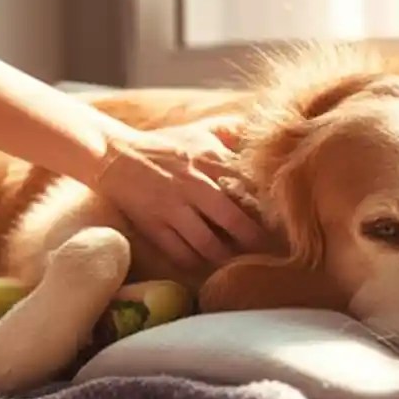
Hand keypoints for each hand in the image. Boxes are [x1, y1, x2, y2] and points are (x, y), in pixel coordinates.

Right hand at [96, 119, 264, 268]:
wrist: (115, 155)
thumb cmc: (164, 146)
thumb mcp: (200, 131)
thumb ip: (232, 132)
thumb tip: (263, 133)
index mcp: (210, 159)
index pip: (248, 189)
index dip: (267, 209)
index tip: (282, 223)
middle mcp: (194, 184)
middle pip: (233, 220)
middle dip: (254, 241)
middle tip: (270, 254)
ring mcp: (172, 208)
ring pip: (208, 244)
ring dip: (226, 258)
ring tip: (239, 264)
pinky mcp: (153, 226)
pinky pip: (180, 253)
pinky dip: (196, 264)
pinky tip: (206, 266)